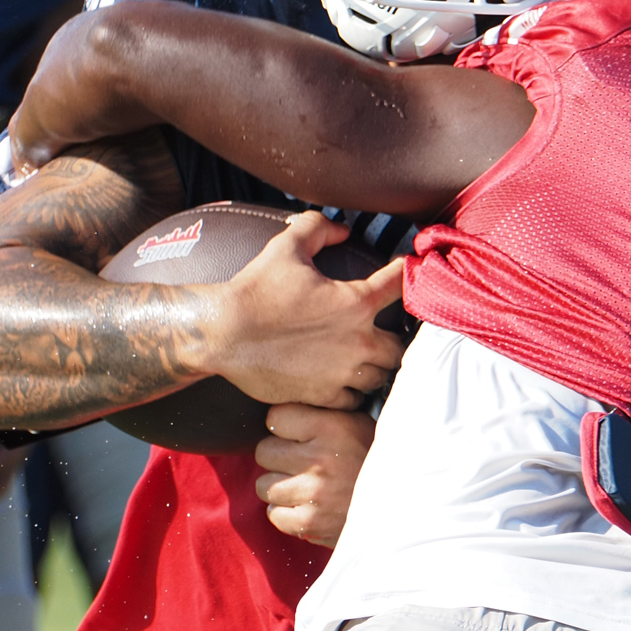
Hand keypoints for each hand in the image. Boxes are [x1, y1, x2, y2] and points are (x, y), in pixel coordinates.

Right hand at [204, 212, 404, 409]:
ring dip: (374, 368)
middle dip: (394, 338)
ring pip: (379, 378)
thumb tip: (343, 229)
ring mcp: (341, 373)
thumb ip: (318, 228)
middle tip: (382, 332)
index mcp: (356, 302)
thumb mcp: (286, 247)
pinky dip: (351, 393)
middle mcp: (358, 341)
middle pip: (400, 347)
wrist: (222, 334)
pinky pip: (352, 401)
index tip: (404, 275)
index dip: (407, 276)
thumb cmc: (254, 290)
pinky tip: (341, 382)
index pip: (401, 286)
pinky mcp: (322, 396)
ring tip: (364, 360)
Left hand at [254, 403, 375, 546]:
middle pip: (264, 452)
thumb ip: (322, 413)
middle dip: (279, 457)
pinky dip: (286, 513)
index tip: (296, 434)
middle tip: (300, 462)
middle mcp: (320, 458)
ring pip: (263, 485)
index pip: (275, 418)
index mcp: (332, 427)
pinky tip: (306, 506)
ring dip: (280, 487)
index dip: (284, 426)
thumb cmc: (374, 459)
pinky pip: (274, 514)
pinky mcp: (311, 523)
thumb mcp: (357, 423)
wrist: (403, 503)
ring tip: (303, 485)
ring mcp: (313, 493)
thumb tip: (282, 406)